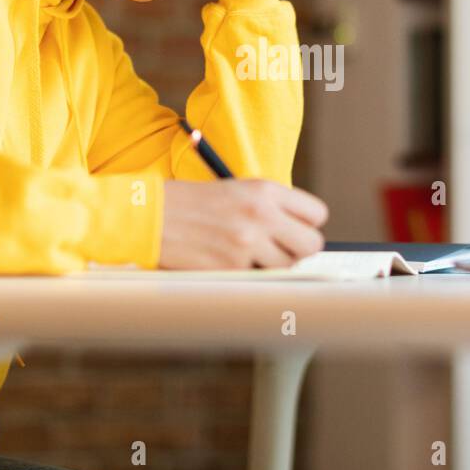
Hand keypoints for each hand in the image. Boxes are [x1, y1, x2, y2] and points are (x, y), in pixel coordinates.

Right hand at [159, 179, 328, 268]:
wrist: (152, 215)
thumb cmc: (196, 203)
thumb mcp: (239, 190)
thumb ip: (272, 208)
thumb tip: (302, 236)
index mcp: (265, 190)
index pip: (317, 214)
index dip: (307, 225)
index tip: (293, 230)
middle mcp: (261, 215)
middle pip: (312, 244)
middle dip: (299, 250)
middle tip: (279, 248)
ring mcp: (247, 243)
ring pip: (288, 267)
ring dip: (273, 266)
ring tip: (248, 254)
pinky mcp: (232, 267)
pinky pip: (259, 278)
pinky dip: (249, 274)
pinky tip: (228, 261)